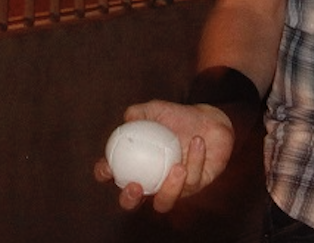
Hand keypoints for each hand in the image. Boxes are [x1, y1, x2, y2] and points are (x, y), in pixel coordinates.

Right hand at [95, 100, 235, 212]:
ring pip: (164, 203)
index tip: (107, 167)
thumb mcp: (157, 110)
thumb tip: (127, 119)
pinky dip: (196, 160)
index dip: (104, 174)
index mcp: (135, 166)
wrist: (209, 121)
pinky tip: (198, 142)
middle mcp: (150, 183)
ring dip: (170, 188)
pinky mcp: (194, 188)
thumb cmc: (177, 117)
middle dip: (129, 199)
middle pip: (132, 202)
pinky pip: (192, 181)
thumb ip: (140, 112)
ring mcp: (171, 189)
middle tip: (135, 186)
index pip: (112, 174)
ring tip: (178, 167)